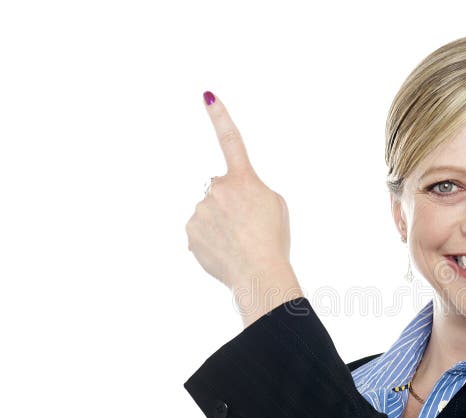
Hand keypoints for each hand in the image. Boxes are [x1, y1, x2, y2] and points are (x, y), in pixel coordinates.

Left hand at [186, 92, 291, 290]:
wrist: (258, 273)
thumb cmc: (273, 240)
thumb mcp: (275, 205)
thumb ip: (251, 189)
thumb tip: (228, 196)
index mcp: (244, 179)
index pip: (231, 141)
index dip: (221, 117)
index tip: (208, 96)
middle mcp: (218, 189)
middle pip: (220, 191)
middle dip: (230, 205)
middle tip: (247, 228)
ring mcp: (201, 210)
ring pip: (209, 212)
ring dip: (220, 225)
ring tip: (238, 244)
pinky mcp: (190, 231)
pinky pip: (200, 232)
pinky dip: (210, 241)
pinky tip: (225, 253)